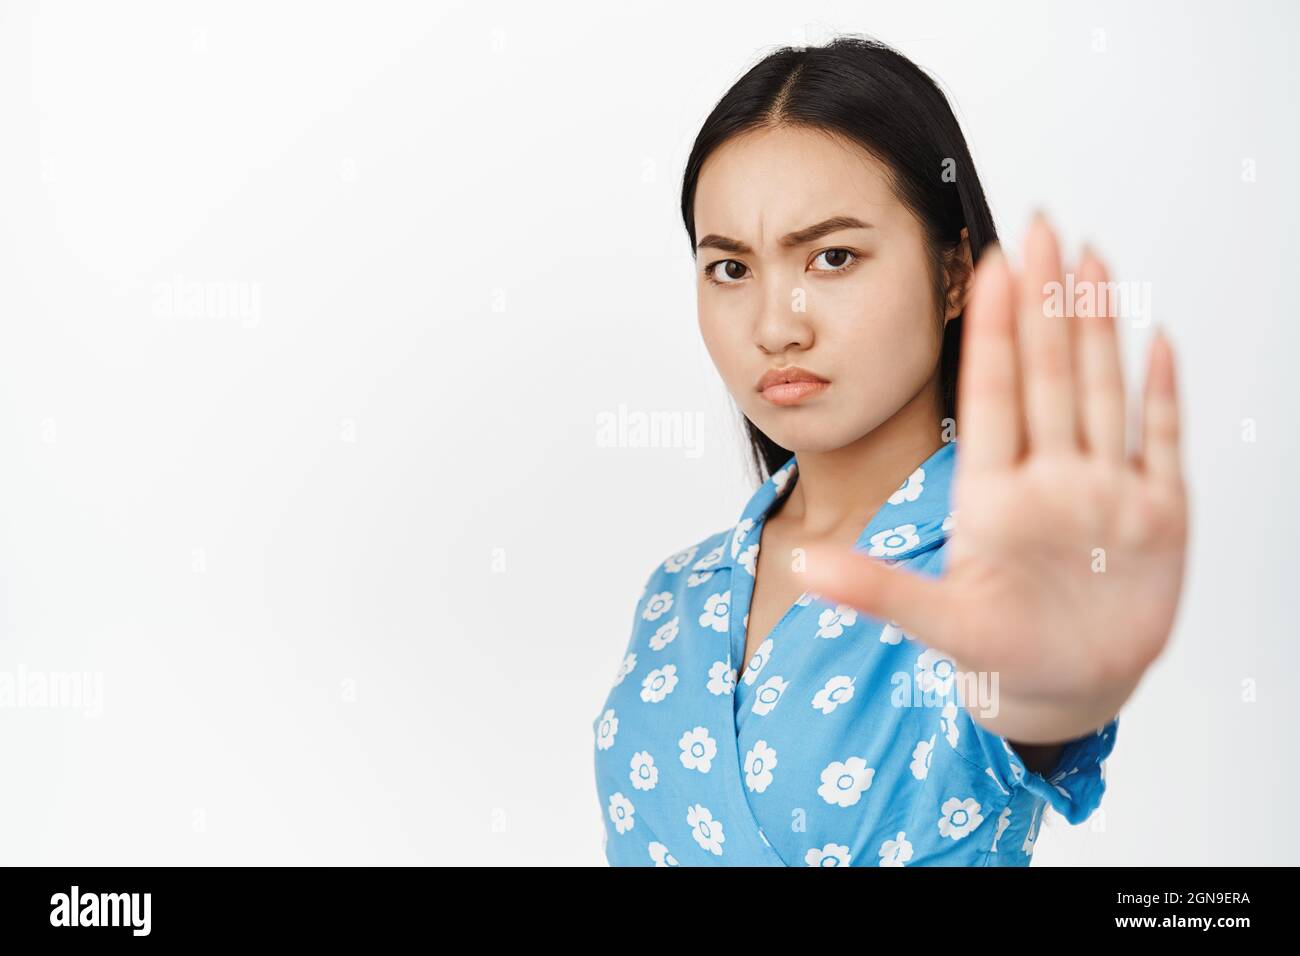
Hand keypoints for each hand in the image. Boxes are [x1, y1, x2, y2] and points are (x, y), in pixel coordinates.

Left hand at [802, 212, 1187, 744]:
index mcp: (992, 495)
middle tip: (1040, 225)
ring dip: (1099, 328)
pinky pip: (1161, 443)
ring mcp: (1105, 493)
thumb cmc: (998, 652)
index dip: (995, 330)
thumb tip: (801, 563)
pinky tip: (1156, 341)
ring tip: (1091, 258)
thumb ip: (874, 590)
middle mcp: (1049, 479)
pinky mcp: (1158, 518)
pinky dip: (1161, 396)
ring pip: (1100, 392)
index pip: (992, 393)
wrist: (1063, 692)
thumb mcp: (936, 622)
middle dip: (1046, 302)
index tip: (988, 266)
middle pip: (1048, 375)